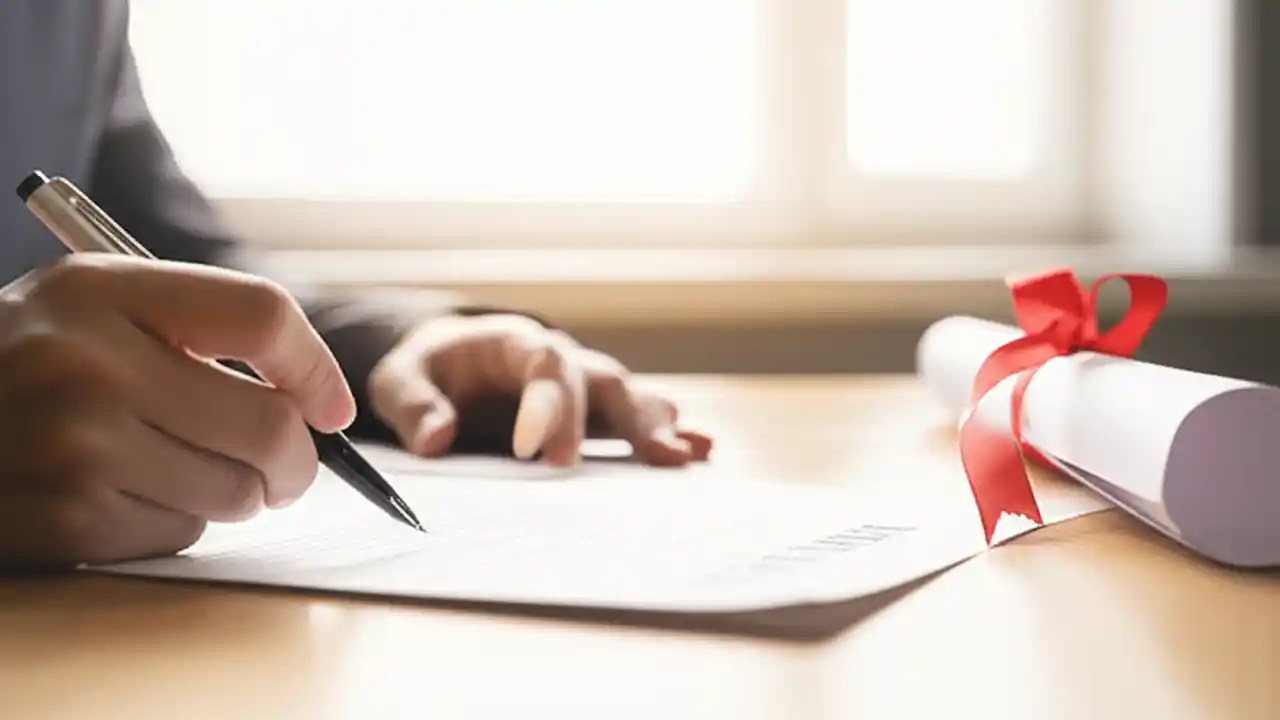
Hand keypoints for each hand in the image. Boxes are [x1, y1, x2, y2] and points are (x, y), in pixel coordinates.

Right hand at [0, 255, 354, 567]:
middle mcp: (89, 365)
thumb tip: (318, 404)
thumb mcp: (91, 305)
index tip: (332, 406)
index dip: (316, 366)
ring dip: (236, 492)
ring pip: (237, 492)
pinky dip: (177, 521)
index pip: (261, 315)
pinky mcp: (65, 523)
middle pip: (268, 426)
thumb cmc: (28, 362)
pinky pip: (183, 533)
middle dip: (296, 459)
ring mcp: (74, 449)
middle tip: (288, 465)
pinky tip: (127, 495)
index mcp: (102, 290)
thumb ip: (198, 328)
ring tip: (182, 466)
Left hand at [368, 314, 711, 465]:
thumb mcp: (400, 380)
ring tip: (685, 456)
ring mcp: (584, 388)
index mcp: (515, 344)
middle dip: (626, 419)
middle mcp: (561, 362)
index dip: (549, 405)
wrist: (449, 363)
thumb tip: (436, 438)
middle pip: (603, 381)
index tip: (535, 451)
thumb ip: (412, 404)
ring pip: (631, 399)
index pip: (544, 365)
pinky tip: (698, 453)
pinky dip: (668, 435)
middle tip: (646, 458)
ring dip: (659, 426)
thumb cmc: (429, 371)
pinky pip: (637, 421)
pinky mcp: (594, 417)